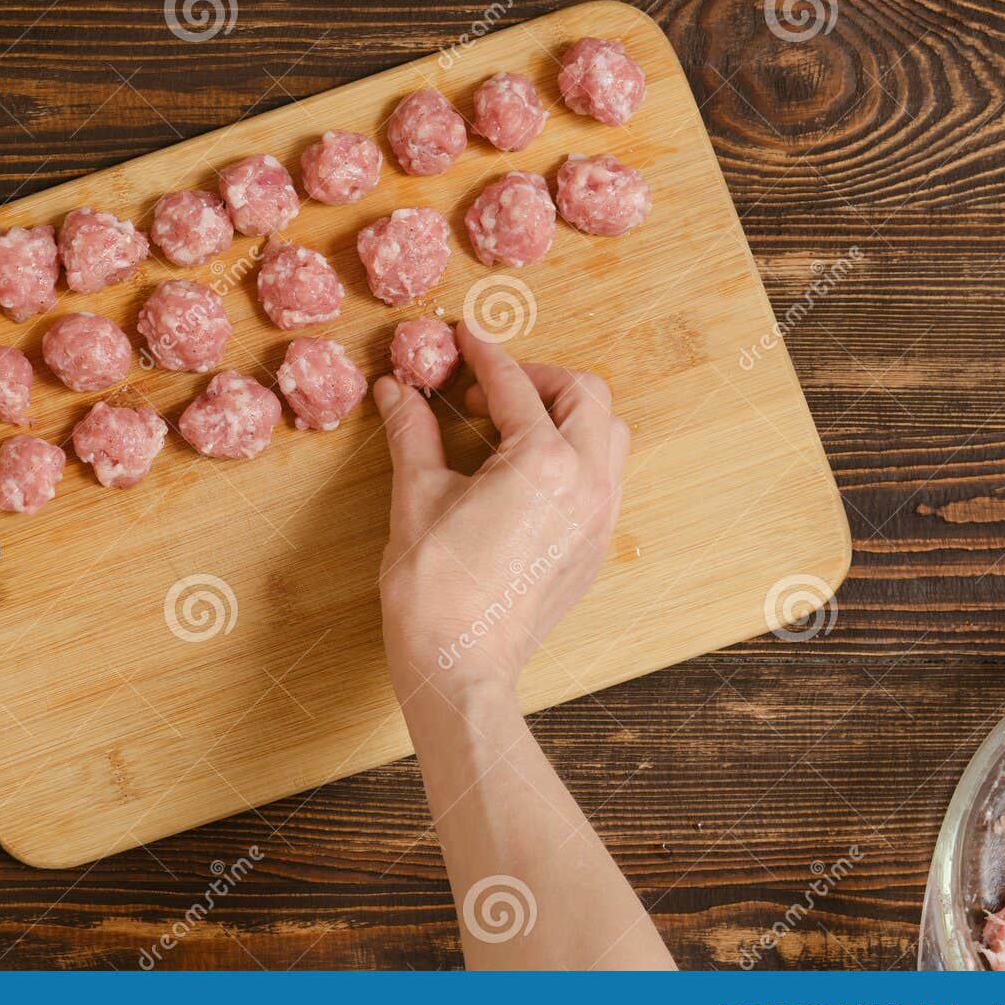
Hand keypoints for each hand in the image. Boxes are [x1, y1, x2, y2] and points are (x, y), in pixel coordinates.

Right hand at [373, 321, 629, 708]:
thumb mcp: (416, 498)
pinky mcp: (595, 546)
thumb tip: (396, 389)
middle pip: (585, 394)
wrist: (461, 666)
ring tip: (512, 428)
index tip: (464, 338)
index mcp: (542, 462)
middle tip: (488, 391)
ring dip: (566, 415)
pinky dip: (576, 454)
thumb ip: (412, 433)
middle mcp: (586, 483)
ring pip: (607, 434)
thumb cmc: (434, 590)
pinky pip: (605, 477)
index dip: (483, 355)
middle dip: (538, 379)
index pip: (515, 385)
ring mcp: (598, 517)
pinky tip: (527, 472)